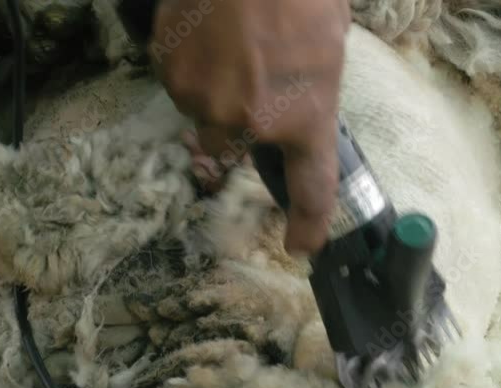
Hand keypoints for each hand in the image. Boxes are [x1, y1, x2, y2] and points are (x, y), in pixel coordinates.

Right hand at [149, 0, 350, 254]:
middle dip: (236, 120)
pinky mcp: (171, 72)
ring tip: (229, 39)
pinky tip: (206, 30)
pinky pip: (177, 80)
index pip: (312, 188)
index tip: (301, 245)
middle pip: (230, 148)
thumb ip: (309, 87)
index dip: (309, 223)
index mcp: (306, 116)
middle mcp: (252, 122)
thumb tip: (291, 100)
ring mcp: (205, 100)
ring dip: (211, 88)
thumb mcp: (329, 45)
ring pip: (200, 111)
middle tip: (247, 74)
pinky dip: (188, 63)